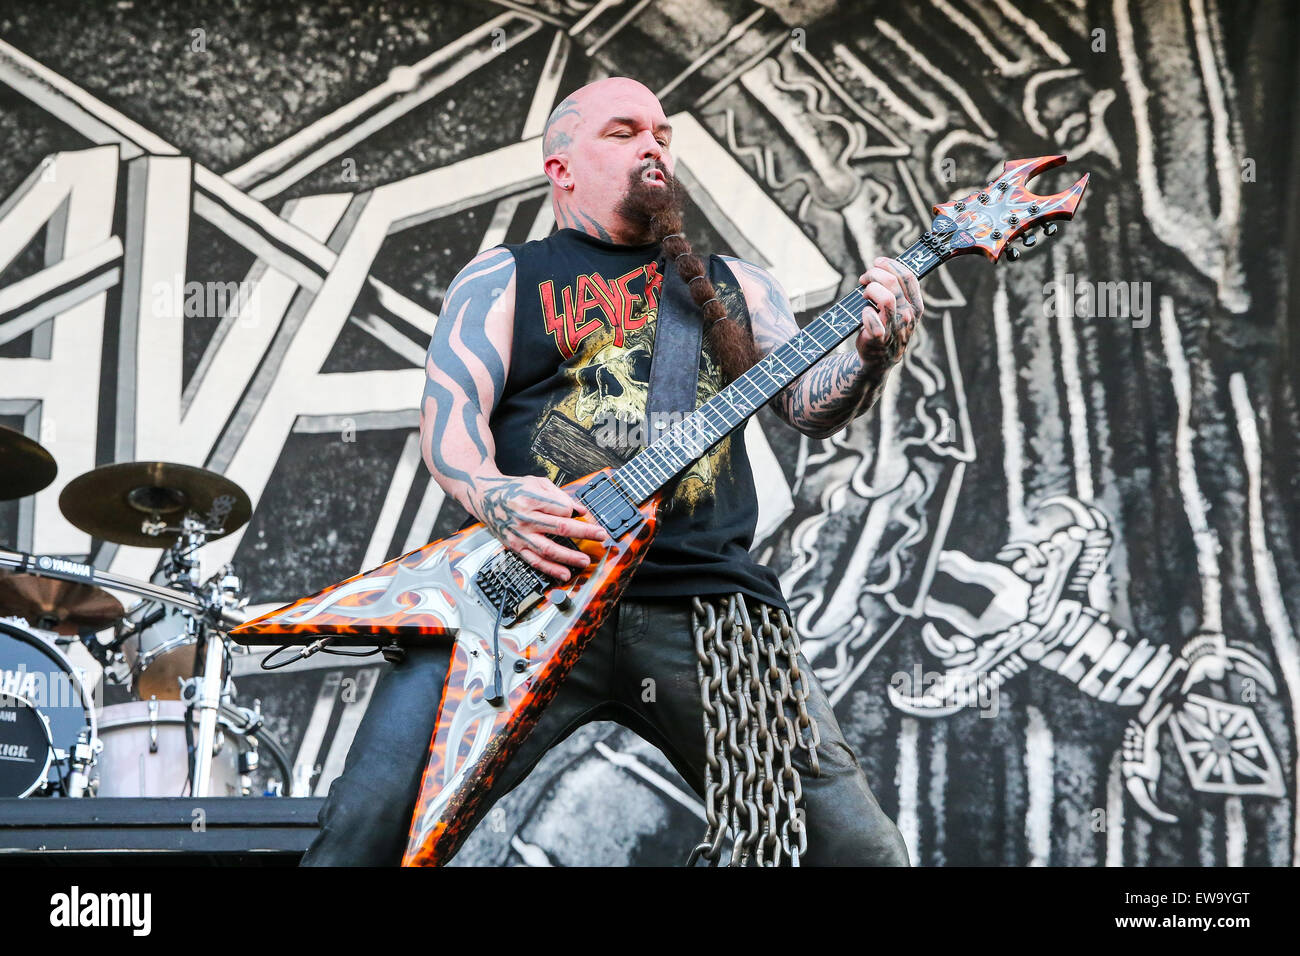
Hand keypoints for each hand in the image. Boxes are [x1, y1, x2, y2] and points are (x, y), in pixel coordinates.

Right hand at [470, 474, 609, 580]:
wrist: (484, 498)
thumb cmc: (513, 489)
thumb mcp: (536, 483)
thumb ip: (560, 496)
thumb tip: (581, 510)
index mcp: (530, 498)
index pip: (561, 507)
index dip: (574, 511)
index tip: (580, 513)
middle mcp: (524, 517)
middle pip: (559, 527)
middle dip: (584, 532)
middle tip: (601, 535)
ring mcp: (519, 534)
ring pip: (548, 549)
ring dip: (569, 557)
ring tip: (585, 561)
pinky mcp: (515, 546)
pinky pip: (535, 561)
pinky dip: (551, 569)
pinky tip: (564, 574)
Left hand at [855, 256, 922, 367]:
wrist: (878, 359)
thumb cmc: (886, 328)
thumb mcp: (900, 310)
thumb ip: (898, 290)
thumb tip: (885, 265)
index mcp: (916, 305)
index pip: (908, 275)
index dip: (890, 264)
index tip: (877, 262)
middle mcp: (908, 315)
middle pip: (892, 282)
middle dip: (874, 274)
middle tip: (864, 279)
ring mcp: (895, 327)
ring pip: (885, 297)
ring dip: (870, 290)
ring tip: (864, 294)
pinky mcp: (879, 339)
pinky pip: (872, 320)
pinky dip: (865, 313)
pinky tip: (864, 313)